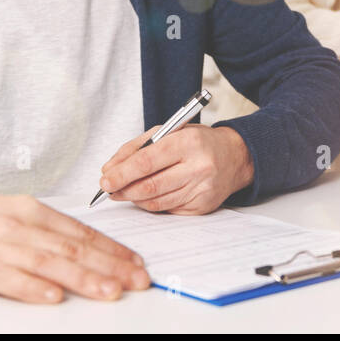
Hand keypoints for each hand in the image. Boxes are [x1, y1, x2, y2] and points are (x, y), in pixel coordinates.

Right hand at [0, 190, 150, 303]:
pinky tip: (52, 296)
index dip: (113, 249)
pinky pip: (9, 278)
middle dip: (110, 265)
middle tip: (137, 280)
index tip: (137, 263)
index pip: (82, 232)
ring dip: (82, 278)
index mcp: (33, 211)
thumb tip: (87, 248)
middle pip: (73, 247)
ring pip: (49, 262)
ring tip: (109, 291)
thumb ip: (48, 231)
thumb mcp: (14, 214)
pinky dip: (32, 287)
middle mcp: (21, 226)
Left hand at [100, 124, 253, 213]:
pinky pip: (166, 209)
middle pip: (150, 186)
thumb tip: (110, 169)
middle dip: (123, 189)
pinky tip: (147, 195)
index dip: (122, 173)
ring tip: (124, 191)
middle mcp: (198, 167)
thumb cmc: (198, 142)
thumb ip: (137, 147)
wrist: (235, 157)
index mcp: (189, 142)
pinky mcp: (201, 207)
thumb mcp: (170, 131)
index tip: (105, 179)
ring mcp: (201, 190)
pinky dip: (151, 204)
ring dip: (134, 198)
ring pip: (156, 202)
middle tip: (109, 189)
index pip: (147, 162)